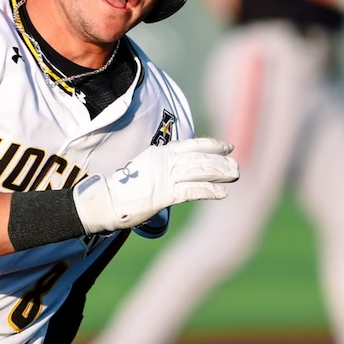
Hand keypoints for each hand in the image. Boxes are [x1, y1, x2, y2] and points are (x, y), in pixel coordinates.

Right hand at [72, 137, 237, 233]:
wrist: (107, 200)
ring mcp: (165, 177)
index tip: (228, 147)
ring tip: (235, 176)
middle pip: (200, 158)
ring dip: (220, 173)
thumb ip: (165, 166)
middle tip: (236, 166)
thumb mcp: (147, 167)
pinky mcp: (164, 195)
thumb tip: (182, 168)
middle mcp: (165, 162)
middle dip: (221, 162)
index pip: (192, 144)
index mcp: (161, 152)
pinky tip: (221, 193)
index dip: (212, 145)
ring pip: (200, 172)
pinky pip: (192, 191)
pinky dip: (209, 191)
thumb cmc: (125, 187)